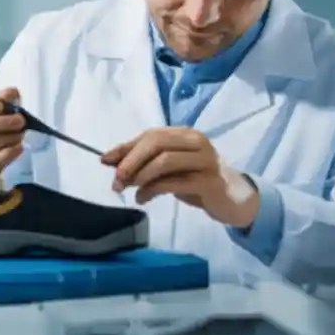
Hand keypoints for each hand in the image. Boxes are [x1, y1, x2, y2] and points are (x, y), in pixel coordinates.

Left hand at [100, 127, 259, 228]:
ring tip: (128, 189)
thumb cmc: (194, 180)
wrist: (230, 200)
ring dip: (140, 176)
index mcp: (185, 134)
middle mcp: (197, 142)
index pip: (150, 135)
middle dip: (131, 161)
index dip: (125, 147)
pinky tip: (143, 199)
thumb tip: (108, 160)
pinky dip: (153, 190)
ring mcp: (206, 160)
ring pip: (164, 161)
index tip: (104, 161)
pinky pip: (174, 182)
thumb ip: (142, 161)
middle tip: (116, 179)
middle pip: (156, 144)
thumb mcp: (167, 168)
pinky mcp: (209, 181)